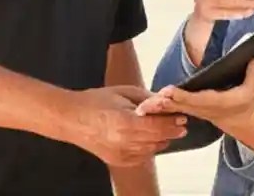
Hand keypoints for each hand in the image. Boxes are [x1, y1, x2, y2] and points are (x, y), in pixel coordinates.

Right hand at [62, 85, 187, 166]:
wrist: (71, 119)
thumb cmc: (96, 101)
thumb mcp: (123, 92)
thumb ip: (146, 97)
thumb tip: (166, 99)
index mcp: (125, 122)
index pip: (158, 125)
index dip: (172, 122)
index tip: (182, 117)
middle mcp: (124, 141)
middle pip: (158, 139)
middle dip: (171, 131)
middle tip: (181, 125)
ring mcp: (121, 154)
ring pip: (152, 150)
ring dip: (162, 140)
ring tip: (166, 131)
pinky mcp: (118, 161)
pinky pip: (142, 157)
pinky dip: (149, 149)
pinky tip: (150, 140)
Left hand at [137, 58, 253, 137]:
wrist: (239, 123)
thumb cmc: (244, 104)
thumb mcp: (252, 91)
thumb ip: (253, 75)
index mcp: (216, 103)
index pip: (197, 100)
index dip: (182, 97)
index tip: (169, 92)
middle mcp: (202, 108)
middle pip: (180, 107)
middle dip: (164, 105)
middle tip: (149, 103)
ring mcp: (194, 111)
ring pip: (172, 110)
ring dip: (157, 109)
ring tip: (141, 108)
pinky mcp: (188, 110)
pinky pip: (171, 110)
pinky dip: (159, 109)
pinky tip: (144, 108)